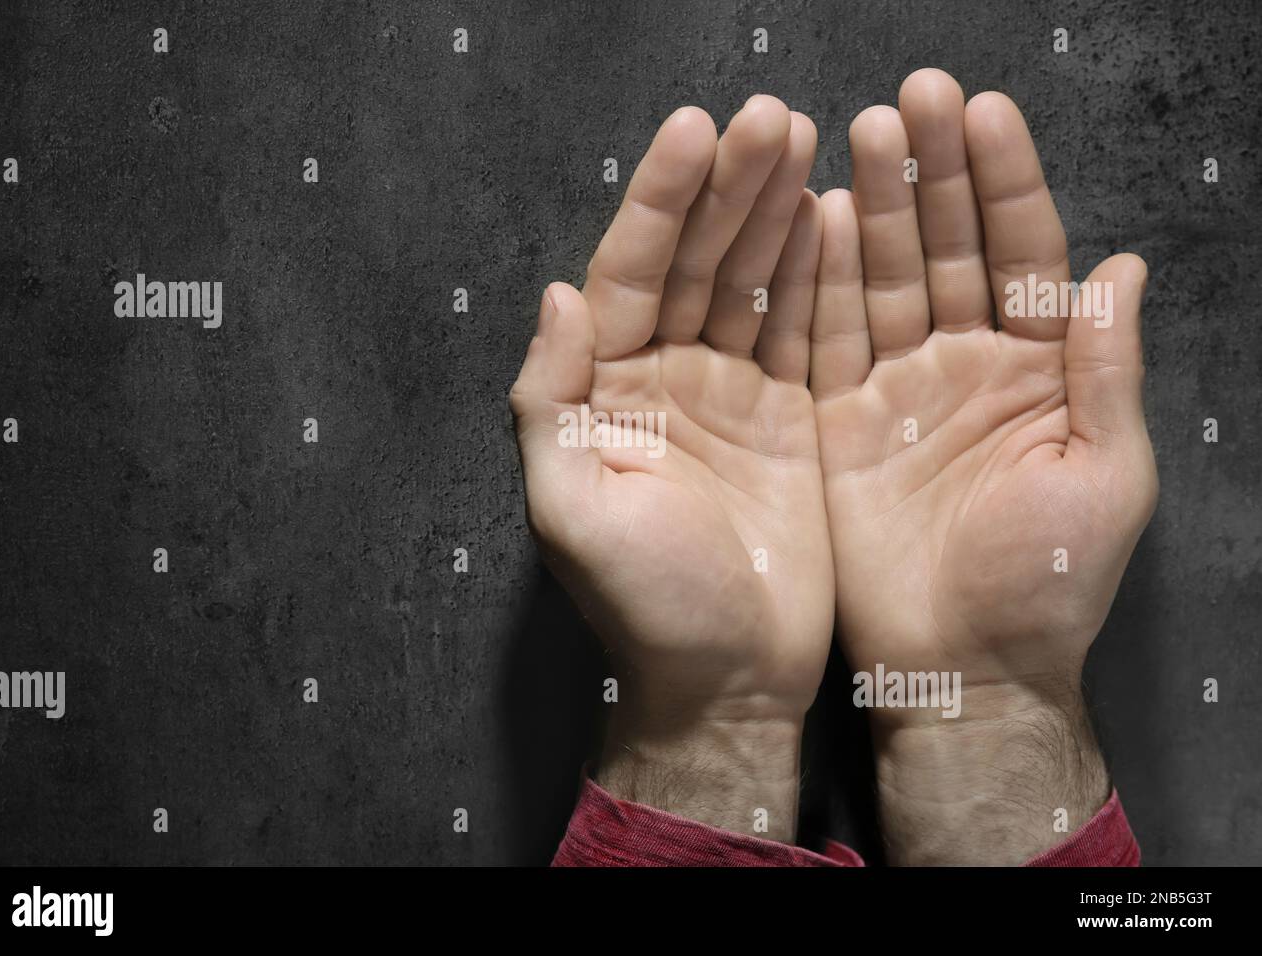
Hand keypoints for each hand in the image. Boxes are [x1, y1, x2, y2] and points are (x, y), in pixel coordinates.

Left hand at [510, 97, 832, 839]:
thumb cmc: (646, 607)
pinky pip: (802, 330)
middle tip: (774, 116)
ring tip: (807, 139)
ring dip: (773, 211)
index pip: (627, 273)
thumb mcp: (573, 512)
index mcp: (604, 392)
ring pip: (750, 282)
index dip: (661, 202)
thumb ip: (550, 402)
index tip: (698, 129)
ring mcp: (729, 393)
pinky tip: (836, 214)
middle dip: (728, 188)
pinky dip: (818, 274)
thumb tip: (557, 294)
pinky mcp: (788, 417)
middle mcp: (663, 378)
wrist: (728, 683)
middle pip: (694, 262)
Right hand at [810, 70, 1156, 862]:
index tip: (985, 112)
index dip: (1006, 183)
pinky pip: (823, 339)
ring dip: (870, 208)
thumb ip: (1108, 371)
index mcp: (1039, 370)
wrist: (959, 670)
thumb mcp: (1106, 476)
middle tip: (913, 100)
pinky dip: (815, 282)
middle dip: (932, 173)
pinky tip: (808, 220)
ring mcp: (895, 389)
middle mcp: (964, 363)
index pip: (1025, 254)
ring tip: (859, 135)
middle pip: (946, 248)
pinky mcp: (835, 422)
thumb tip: (1121, 264)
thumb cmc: (1046, 583)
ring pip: (880, 279)